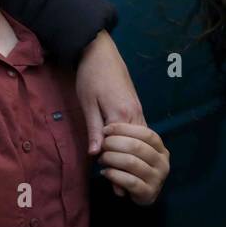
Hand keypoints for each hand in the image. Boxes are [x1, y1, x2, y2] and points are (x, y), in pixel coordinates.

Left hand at [76, 31, 144, 196]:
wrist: (100, 53)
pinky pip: (139, 132)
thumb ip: (93, 129)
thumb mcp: (87, 102)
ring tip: (116, 169)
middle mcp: (136, 114)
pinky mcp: (137, 108)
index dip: (112, 159)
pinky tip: (123, 152)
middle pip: (134, 147)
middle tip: (107, 173)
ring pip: (140, 141)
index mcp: (122, 114)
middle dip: (123, 161)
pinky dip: (132, 144)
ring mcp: (139, 111)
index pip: (120, 146)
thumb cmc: (90, 76)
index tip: (102, 172)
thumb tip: (95, 154)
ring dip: (128, 154)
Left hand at [98, 122, 169, 206]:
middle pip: (137, 146)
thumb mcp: (127, 146)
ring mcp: (158, 179)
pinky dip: (113, 174)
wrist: (137, 192)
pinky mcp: (149, 193)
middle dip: (113, 143)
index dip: (123, 129)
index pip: (146, 133)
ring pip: (131, 162)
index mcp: (161, 149)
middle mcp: (163, 163)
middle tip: (101, 146)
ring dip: (110, 158)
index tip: (105, 130)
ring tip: (101, 159)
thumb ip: (117, 137)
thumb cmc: (129, 163)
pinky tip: (105, 172)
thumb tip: (102, 134)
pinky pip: (129, 181)